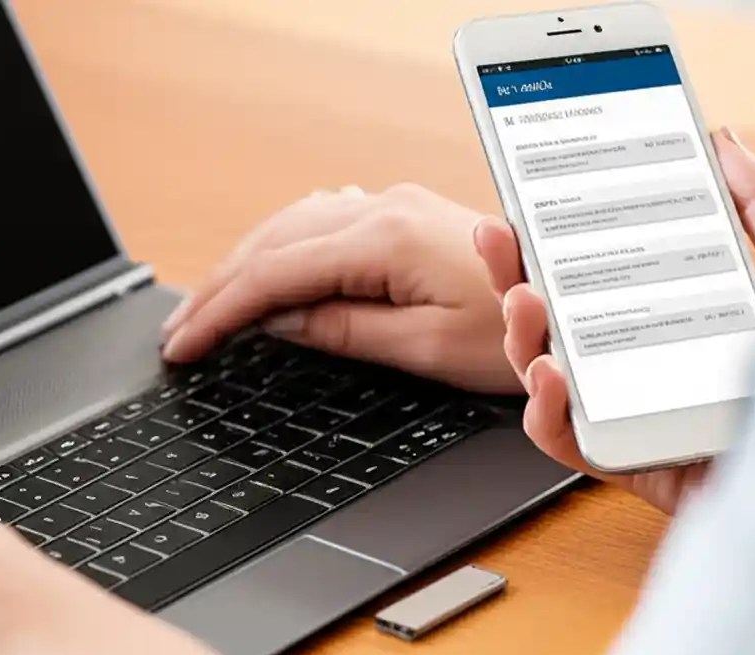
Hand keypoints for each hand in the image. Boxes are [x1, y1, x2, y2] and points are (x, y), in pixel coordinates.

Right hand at [160, 183, 522, 392]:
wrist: (575, 297)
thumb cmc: (511, 330)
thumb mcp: (422, 348)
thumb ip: (340, 330)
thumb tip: (278, 322)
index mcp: (381, 240)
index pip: (272, 275)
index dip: (219, 312)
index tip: (183, 345)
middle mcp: (379, 209)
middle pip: (270, 243)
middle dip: (217, 288)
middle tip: (179, 333)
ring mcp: (390, 205)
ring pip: (290, 227)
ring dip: (244, 266)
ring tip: (209, 307)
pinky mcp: (401, 215)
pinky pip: (320, 223)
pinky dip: (281, 250)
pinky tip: (269, 269)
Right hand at [476, 128, 754, 513]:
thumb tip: (719, 144)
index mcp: (672, 307)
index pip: (594, 266)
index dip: (550, 234)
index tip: (523, 196)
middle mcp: (640, 357)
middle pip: (554, 313)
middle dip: (513, 272)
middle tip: (498, 235)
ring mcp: (627, 409)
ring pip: (544, 371)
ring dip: (520, 334)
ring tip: (525, 303)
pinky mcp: (627, 462)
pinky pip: (565, 440)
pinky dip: (543, 410)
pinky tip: (551, 376)